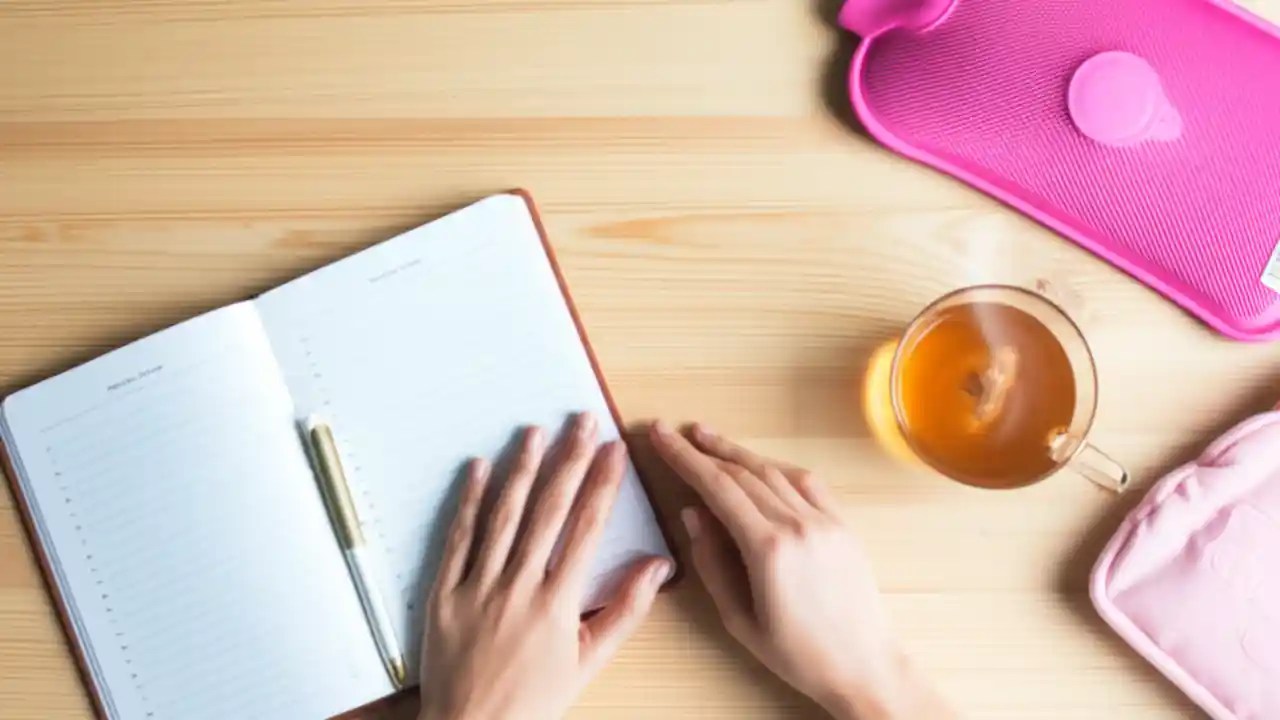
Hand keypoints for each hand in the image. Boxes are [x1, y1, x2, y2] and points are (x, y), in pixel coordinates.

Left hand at [420, 413, 670, 719]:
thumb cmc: (533, 701)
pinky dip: (469, 502)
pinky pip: (458, 539)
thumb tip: (659, 567)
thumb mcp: (589, 663)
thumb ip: (625, 611)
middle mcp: (519, 587)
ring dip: (521, 469)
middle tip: (582, 421)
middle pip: (548, 510)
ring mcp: (478, 587)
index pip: (587, 528)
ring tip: (535, 431)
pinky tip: (479, 468)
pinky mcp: (444, 594)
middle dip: (569, 460)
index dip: (603, 484)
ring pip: (503, 516)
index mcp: (558, 603)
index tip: (615, 450)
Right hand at [651, 421, 954, 719]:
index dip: (685, 458)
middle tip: (674, 434)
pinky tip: (757, 463)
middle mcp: (799, 524)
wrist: (863, 665)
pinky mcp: (842, 524)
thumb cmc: (798, 654)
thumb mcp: (738, 618)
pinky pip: (805, 483)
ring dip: (737, 452)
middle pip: (742, 473)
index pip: (718, 487)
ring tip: (707, 438)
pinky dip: (776, 467)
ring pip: (773, 471)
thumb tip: (693, 513)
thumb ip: (712, 562)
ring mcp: (824, 520)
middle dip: (703, 450)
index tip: (662, 437)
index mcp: (769, 549)